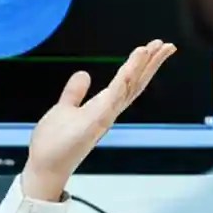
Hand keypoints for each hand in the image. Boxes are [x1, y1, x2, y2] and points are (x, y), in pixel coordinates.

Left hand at [22, 40, 176, 200]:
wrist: (45, 166)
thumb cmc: (54, 144)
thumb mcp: (64, 109)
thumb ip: (75, 93)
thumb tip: (83, 74)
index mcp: (102, 107)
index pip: (127, 83)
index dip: (141, 66)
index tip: (153, 49)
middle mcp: (108, 112)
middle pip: (135, 84)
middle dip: (151, 64)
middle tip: (168, 46)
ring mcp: (104, 116)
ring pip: (128, 87)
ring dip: (142, 67)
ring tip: (155, 48)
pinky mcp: (95, 121)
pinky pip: (113, 96)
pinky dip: (124, 79)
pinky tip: (132, 65)